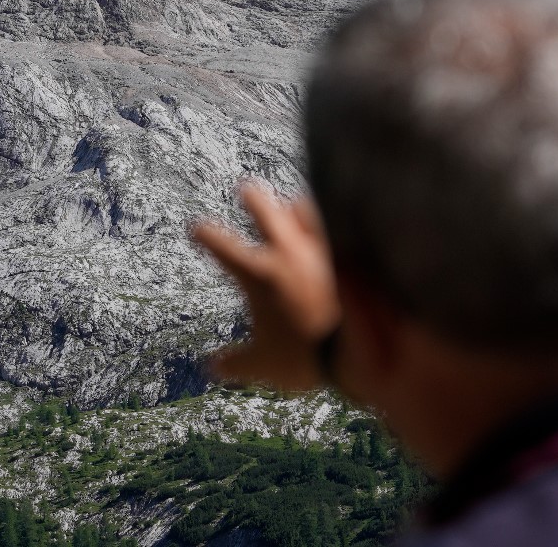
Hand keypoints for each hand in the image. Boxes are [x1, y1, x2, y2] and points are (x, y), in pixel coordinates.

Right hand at [191, 179, 340, 391]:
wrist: (361, 350)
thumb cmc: (307, 357)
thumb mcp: (263, 366)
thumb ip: (235, 364)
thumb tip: (213, 367)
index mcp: (259, 274)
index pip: (221, 245)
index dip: (204, 234)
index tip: (197, 228)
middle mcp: (287, 251)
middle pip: (264, 208)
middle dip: (252, 197)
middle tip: (246, 190)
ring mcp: (320, 248)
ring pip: (302, 207)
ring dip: (294, 207)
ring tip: (294, 205)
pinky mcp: (350, 253)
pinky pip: (337, 225)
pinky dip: (331, 223)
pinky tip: (335, 224)